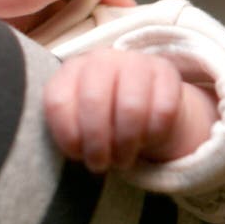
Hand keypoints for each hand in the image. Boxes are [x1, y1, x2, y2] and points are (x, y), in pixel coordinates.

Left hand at [44, 49, 217, 172]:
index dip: (67, 136)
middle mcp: (99, 60)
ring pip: (131, 107)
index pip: (58, 101)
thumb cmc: (102, 117)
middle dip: (96, 143)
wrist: (144, 101)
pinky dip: (154, 134)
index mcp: (70, 71)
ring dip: (127, 143)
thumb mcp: (78, 122)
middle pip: (93, 101)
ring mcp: (134, 61)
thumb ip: (69, 132)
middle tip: (100, 163)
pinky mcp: (166, 71)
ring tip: (123, 157)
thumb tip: (77, 150)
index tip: (77, 154)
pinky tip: (147, 138)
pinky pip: (163, 110)